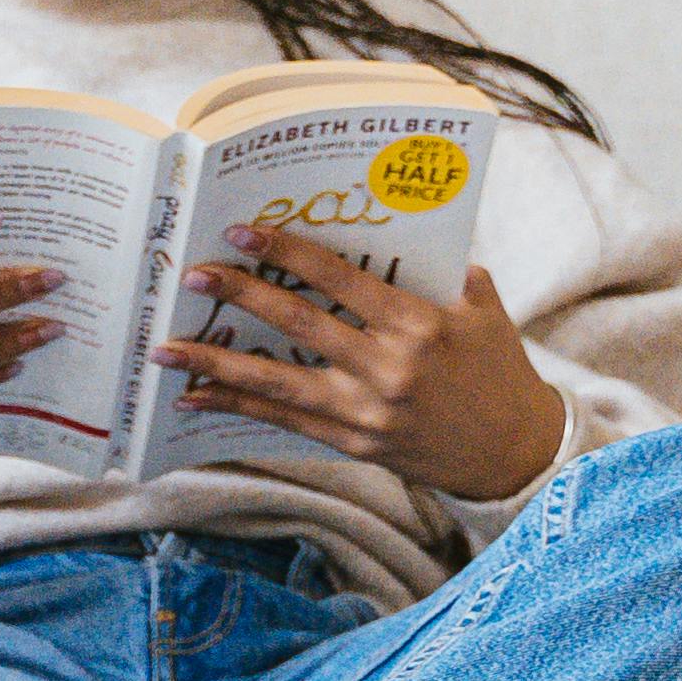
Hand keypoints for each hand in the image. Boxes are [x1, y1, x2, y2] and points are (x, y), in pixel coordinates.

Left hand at [155, 232, 566, 496]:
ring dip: (215, 363)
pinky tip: (195, 396)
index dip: (286, 254)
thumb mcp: (482, 310)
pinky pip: (286, 421)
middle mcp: (387, 368)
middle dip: (240, 296)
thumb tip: (394, 228)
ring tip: (165, 349)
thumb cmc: (499, 369)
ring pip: (277, 383)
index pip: (339, 279)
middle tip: (191, 274)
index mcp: (417, 324)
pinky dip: (237, 406)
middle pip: (298, 326)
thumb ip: (441, 272)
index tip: (241, 233)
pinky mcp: (355, 445)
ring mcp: (367, 412)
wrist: (516, 453)